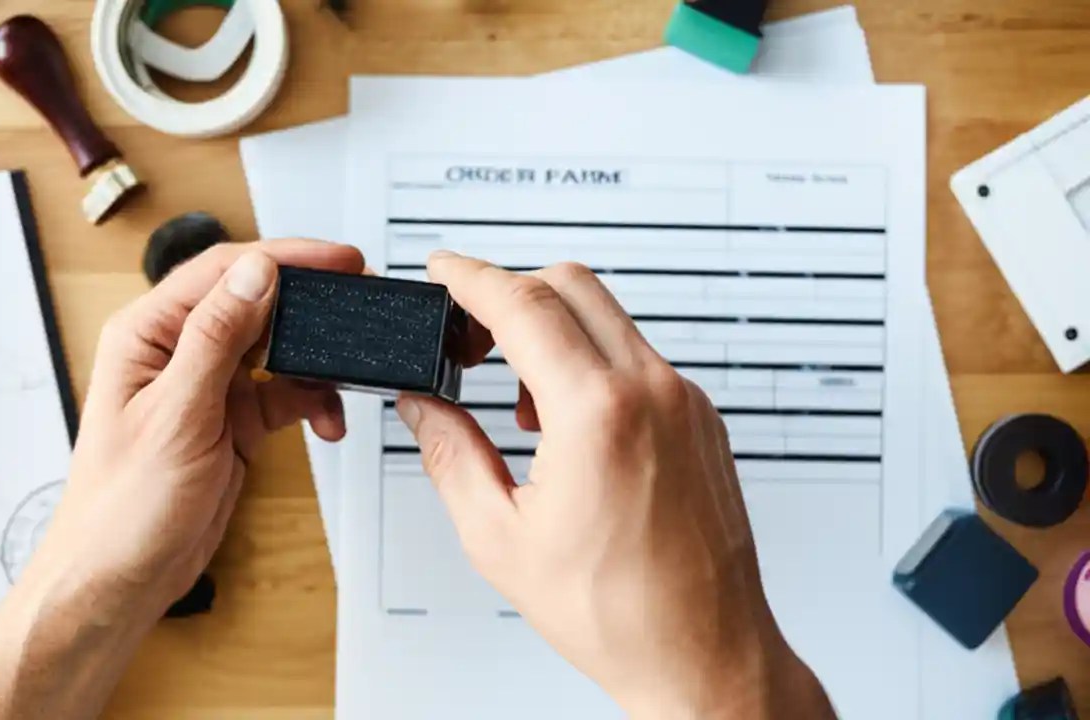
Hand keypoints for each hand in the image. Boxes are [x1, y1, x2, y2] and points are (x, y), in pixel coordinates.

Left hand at [36, 239, 360, 621]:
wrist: (122, 577)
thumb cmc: (122, 506)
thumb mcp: (177, 414)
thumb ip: (216, 338)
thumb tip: (255, 272)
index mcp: (147, 334)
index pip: (223, 271)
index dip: (285, 258)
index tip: (337, 260)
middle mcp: (177, 351)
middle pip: (256, 302)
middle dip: (309, 306)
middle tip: (356, 305)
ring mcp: (207, 385)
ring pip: (277, 348)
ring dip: (315, 363)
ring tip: (345, 378)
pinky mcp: (231, 419)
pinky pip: (284, 393)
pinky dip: (312, 401)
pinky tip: (326, 421)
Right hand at [395, 252, 832, 718]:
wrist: (703, 654)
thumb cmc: (618, 613)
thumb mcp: (500, 538)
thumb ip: (451, 455)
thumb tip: (422, 406)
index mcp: (598, 415)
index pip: (523, 304)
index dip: (470, 278)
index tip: (443, 270)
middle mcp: (653, 393)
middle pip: (572, 285)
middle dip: (510, 291)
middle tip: (470, 331)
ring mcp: (685, 403)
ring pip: (610, 316)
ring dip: (553, 328)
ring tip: (518, 399)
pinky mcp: (701, 420)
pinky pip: (639, 356)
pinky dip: (593, 361)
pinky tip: (566, 420)